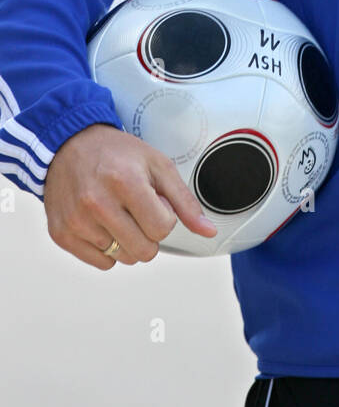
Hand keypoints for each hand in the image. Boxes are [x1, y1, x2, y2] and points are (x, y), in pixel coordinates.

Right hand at [44, 122, 216, 268]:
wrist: (70, 144)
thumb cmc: (116, 153)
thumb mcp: (158, 166)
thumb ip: (185, 201)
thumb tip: (207, 230)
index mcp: (126, 182)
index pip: (162, 229)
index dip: (164, 217)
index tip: (153, 201)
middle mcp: (98, 203)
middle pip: (144, 251)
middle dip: (149, 233)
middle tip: (137, 210)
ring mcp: (77, 221)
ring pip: (123, 258)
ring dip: (127, 240)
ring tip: (118, 212)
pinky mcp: (62, 234)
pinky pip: (101, 262)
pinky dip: (107, 248)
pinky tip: (102, 222)